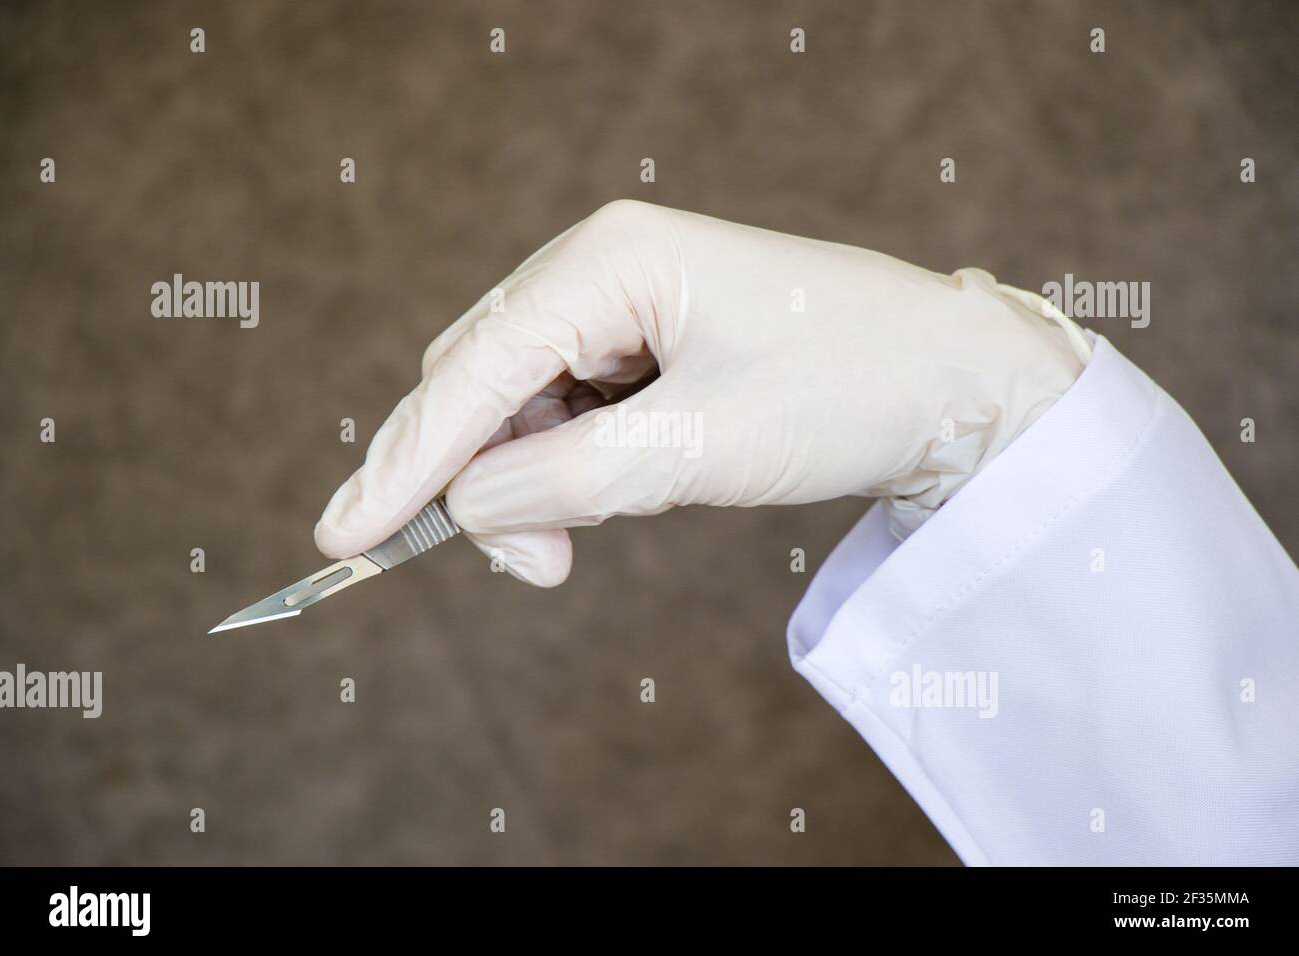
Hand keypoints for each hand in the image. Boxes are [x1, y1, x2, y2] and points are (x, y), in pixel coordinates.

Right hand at [315, 201, 1086, 585]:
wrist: (955, 385)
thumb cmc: (847, 391)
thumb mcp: (700, 448)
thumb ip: (570, 479)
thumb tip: (468, 509)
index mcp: (608, 260)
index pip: (474, 368)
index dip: (406, 461)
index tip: (344, 540)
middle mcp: (602, 268)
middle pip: (481, 381)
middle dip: (477, 481)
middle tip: (527, 570)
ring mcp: (623, 304)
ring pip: (518, 404)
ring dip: (525, 485)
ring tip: (567, 553)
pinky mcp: (646, 345)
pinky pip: (567, 411)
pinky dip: (564, 469)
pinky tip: (600, 502)